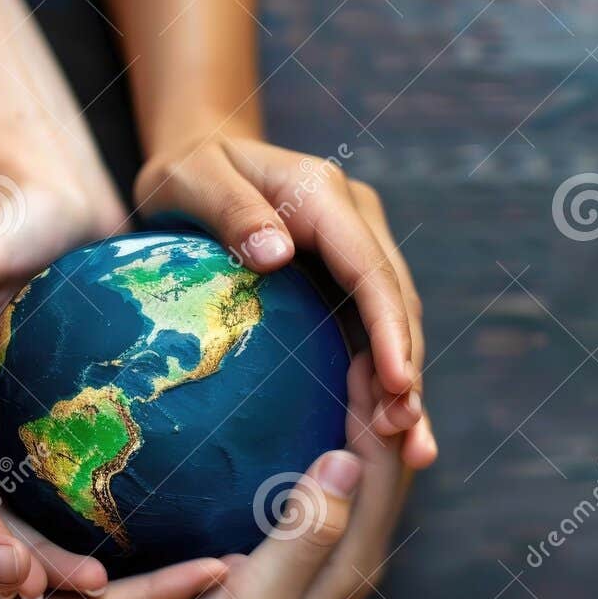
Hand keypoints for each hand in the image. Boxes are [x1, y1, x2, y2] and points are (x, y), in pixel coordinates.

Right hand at [128, 353, 407, 598]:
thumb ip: (305, 533)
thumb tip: (348, 457)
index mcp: (351, 559)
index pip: (389, 464)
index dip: (383, 402)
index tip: (361, 342)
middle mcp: (352, 557)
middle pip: (384, 463)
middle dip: (377, 399)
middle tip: (348, 334)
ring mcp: (327, 562)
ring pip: (360, 473)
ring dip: (354, 419)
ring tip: (329, 360)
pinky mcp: (298, 564)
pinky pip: (325, 490)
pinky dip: (322, 444)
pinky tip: (287, 421)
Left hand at [136, 133, 436, 468]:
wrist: (200, 151)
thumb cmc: (186, 167)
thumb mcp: (190, 178)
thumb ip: (231, 209)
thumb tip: (277, 253)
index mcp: (323, 195)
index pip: (369, 269)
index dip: (389, 329)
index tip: (398, 383)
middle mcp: (355, 219)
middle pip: (396, 301)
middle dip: (406, 369)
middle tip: (406, 437)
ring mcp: (357, 247)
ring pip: (395, 320)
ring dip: (403, 383)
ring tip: (411, 447)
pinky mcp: (346, 275)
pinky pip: (371, 327)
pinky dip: (383, 377)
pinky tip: (389, 427)